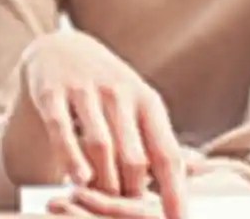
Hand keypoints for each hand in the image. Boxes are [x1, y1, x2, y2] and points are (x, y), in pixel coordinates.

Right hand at [8, 30, 186, 218]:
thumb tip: (196, 171)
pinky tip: (78, 179)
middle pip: (135, 157)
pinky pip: (63, 129)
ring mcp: (86, 92)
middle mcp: (120, 94)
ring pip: (101, 146)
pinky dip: (71, 157)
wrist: (60, 47)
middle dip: (133, 194)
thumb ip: (158, 139)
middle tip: (127, 215)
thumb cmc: (107, 87)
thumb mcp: (138, 106)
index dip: (174, 192)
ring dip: (104, 182)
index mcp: (147, 103)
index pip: (167, 154)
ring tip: (101, 205)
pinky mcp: (53, 93)